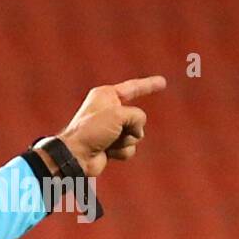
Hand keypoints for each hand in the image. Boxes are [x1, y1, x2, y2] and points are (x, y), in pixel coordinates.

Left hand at [50, 75, 165, 177]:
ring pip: (136, 134)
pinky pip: (129, 148)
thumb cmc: (92, 131)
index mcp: (106, 96)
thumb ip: (137, 116)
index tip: (163, 82)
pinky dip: (122, 151)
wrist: (76, 156)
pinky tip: (107, 152)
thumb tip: (136, 132)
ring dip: (126, 140)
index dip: (149, 85)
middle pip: (138, 117)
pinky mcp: (111, 145)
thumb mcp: (119, 114)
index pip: (133, 87)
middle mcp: (109, 111)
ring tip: (108, 142)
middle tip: (111, 130)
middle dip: (132, 126)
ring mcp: (110, 130)